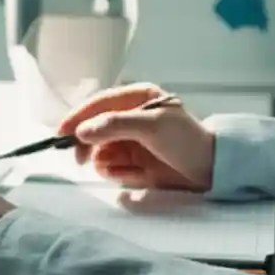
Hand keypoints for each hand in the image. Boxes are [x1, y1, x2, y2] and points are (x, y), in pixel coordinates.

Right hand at [58, 82, 215, 190]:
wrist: (212, 171)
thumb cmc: (185, 141)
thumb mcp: (151, 126)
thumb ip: (115, 125)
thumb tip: (82, 132)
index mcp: (138, 99)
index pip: (100, 104)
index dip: (78, 117)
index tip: (61, 133)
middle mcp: (133, 117)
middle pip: (95, 128)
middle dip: (88, 144)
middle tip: (81, 160)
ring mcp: (134, 141)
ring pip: (101, 151)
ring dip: (104, 161)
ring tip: (120, 168)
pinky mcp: (136, 163)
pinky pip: (113, 167)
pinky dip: (116, 173)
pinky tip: (131, 176)